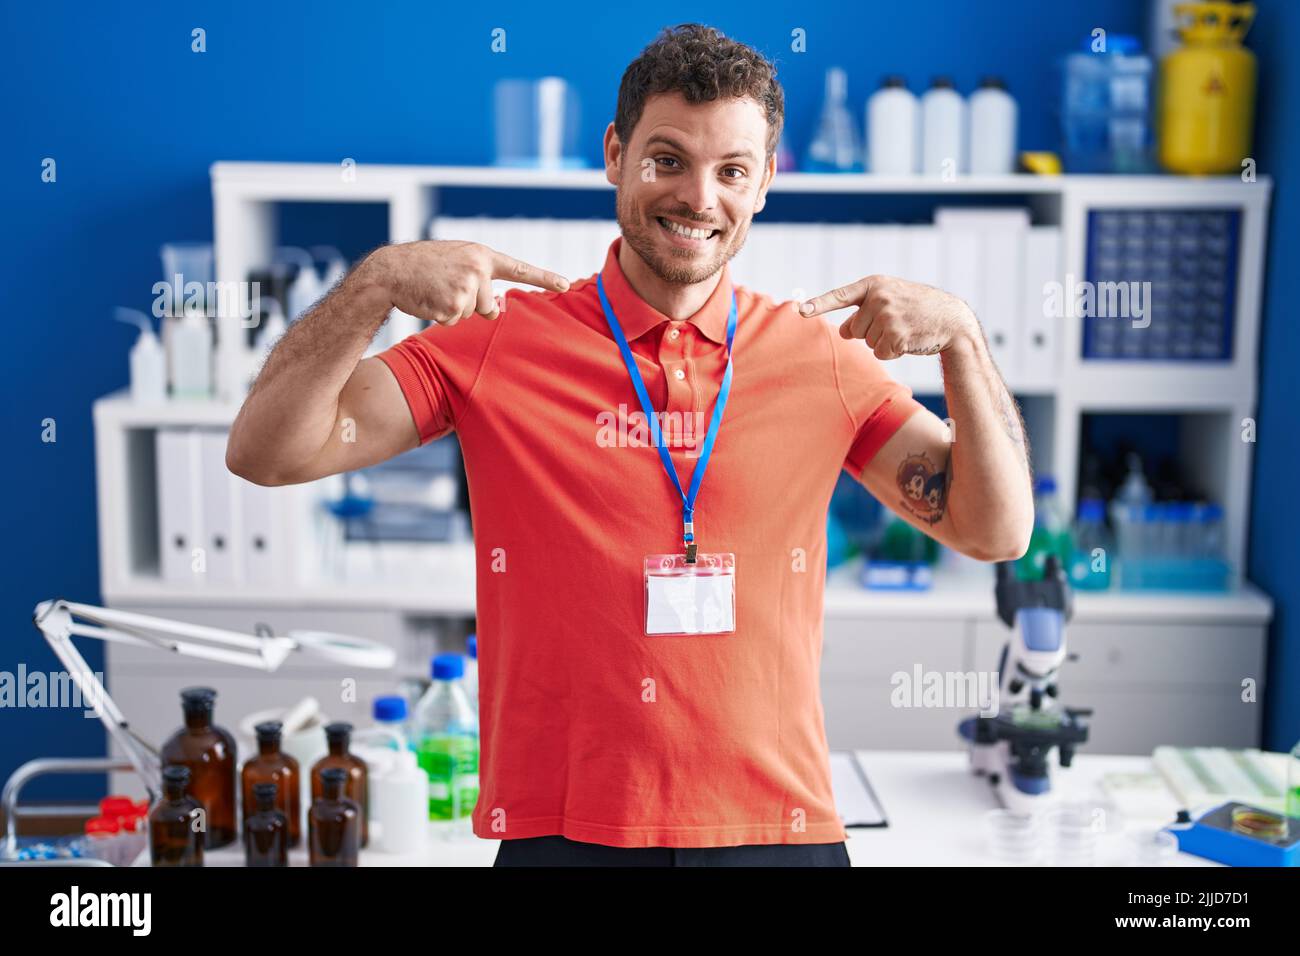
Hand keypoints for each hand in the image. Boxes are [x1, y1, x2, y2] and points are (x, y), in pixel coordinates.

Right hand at [361, 240, 569, 325]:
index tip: (566, 285)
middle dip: (472, 306)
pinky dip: (440, 316)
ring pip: (473, 315)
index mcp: (481, 256)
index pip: (519, 268)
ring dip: (455, 310)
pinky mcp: (452, 303)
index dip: (545, 278)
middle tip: (447, 289)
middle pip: (490, 307)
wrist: (391, 270)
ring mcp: (465, 285)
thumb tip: (499, 309)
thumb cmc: (425, 267)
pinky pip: (454, 321)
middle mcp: (478, 268)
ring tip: (436, 291)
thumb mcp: (458, 264)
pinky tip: (428, 299)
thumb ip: (482, 281)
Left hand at [799, 275, 977, 359]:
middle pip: (853, 329)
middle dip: (870, 332)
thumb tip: (842, 332)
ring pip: (867, 343)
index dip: (819, 305)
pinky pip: (881, 353)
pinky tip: (909, 340)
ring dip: (884, 342)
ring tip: (905, 329)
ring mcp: (888, 315)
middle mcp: (879, 297)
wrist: (951, 319)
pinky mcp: (897, 334)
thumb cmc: (917, 309)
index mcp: (874, 284)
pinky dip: (893, 352)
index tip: (800, 311)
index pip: (841, 296)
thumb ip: (863, 312)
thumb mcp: (889, 302)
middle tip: (895, 323)